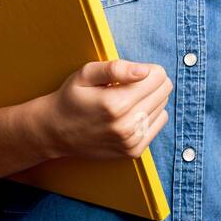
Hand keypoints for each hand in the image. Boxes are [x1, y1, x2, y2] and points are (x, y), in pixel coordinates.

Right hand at [35, 59, 171, 159]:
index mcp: (116, 103)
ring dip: (149, 100)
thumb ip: (116, 68)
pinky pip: (159, 123)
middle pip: (164, 91)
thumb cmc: (72, 98)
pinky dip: (148, 115)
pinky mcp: (133, 151)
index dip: (147, 69)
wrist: (56, 131)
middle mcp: (127, 125)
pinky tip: (130, 114)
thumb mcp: (86, 74)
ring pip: (163, 107)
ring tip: (126, 100)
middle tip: (128, 85)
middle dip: (150, 83)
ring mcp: (131, 141)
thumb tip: (145, 71)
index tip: (131, 73)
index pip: (158, 77)